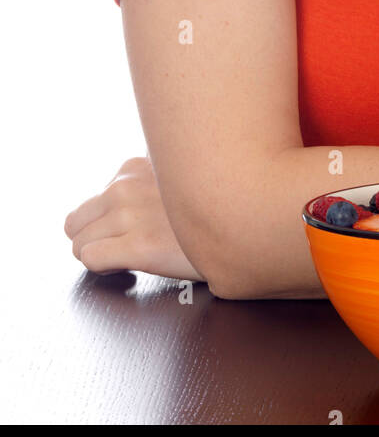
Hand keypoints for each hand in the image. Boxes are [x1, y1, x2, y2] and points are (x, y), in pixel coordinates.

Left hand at [63, 156, 205, 282]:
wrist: (244, 224)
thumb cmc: (215, 203)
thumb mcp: (178, 173)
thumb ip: (151, 172)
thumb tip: (135, 178)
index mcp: (134, 167)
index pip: (93, 201)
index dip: (108, 222)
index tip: (131, 230)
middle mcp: (127, 186)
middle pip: (75, 223)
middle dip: (94, 240)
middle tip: (121, 248)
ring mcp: (131, 215)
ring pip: (78, 245)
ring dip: (101, 256)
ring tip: (128, 259)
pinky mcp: (139, 246)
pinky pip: (92, 260)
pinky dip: (105, 269)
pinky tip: (129, 268)